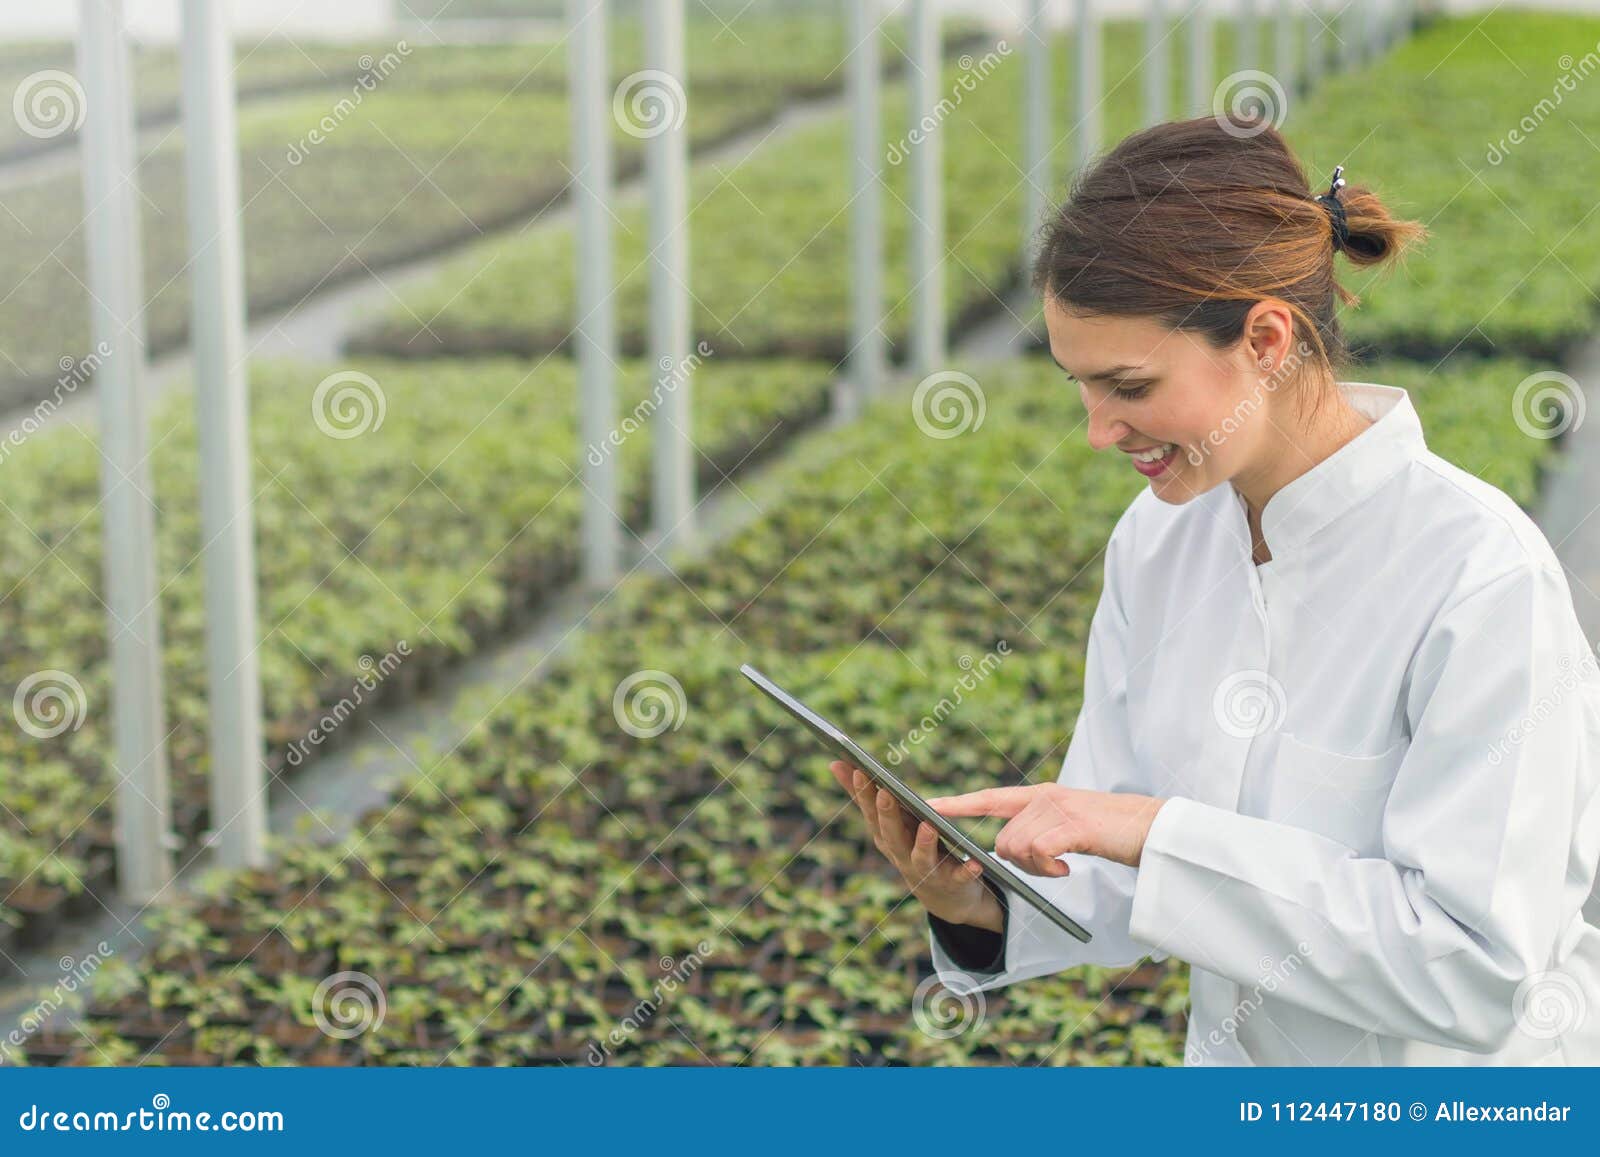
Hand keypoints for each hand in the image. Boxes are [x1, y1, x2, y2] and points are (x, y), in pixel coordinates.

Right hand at [829, 761, 1003, 933]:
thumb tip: (835, 762)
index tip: (861, 770)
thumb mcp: (889, 821)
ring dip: (923, 844)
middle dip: (887, 815)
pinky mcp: (952, 882)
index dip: (864, 794)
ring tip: (928, 826)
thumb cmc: (912, 846)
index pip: (871, 813)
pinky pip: (959, 878)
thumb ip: (865, 795)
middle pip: (892, 835)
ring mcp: (926, 871)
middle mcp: (901, 855)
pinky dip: (966, 872)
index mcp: (886, 836)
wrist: (942, 895)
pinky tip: (975, 863)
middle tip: (885, 793)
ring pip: (921, 859)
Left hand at [927, 783, 1165, 874]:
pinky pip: (1038, 853)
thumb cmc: (1110, 833)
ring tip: (1062, 864)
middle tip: (1051, 866)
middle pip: (1005, 839)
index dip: (958, 804)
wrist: (1152, 830)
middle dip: (1020, 863)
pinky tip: (1068, 867)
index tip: (928, 806)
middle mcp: (1045, 797)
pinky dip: (1049, 868)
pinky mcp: (1072, 826)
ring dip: (1037, 868)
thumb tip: (1008, 849)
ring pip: (1018, 848)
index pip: (989, 797)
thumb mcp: (1068, 827)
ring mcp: (1058, 809)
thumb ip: (1038, 830)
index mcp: (1041, 796)